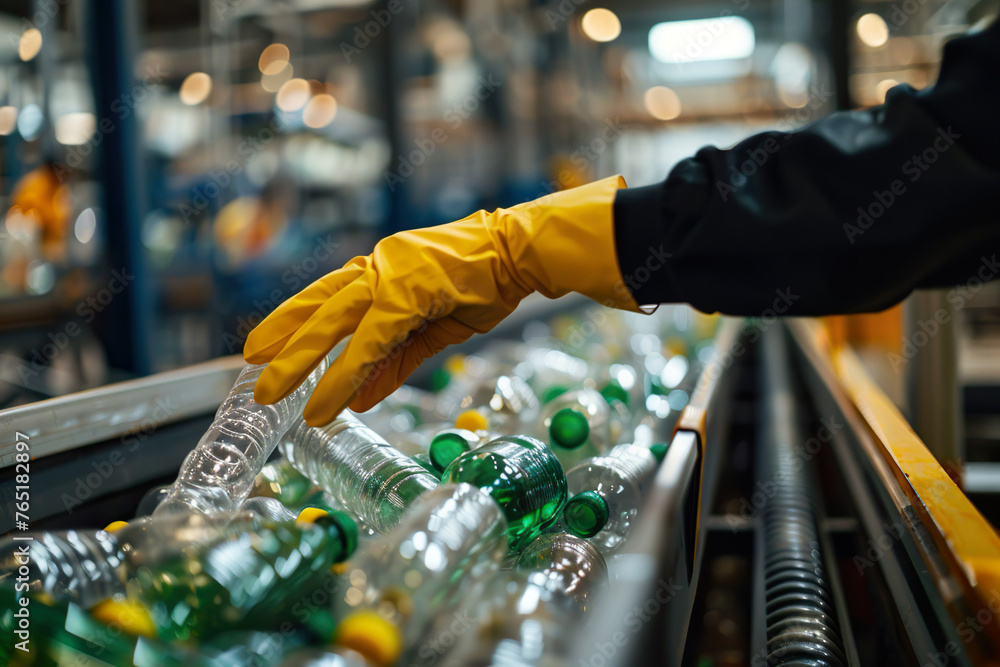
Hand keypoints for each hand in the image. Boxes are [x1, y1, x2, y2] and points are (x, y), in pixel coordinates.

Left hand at [244, 175, 640, 425]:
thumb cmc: (483, 285)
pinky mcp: (410, 292)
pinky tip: (327, 402)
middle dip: (283, 339)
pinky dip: (347, 372)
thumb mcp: (432, 331)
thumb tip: (360, 400)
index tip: (262, 344)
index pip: (327, 295)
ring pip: (334, 319)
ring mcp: (392, 276)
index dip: (292, 319)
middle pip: (320, 306)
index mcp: (383, 270)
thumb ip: (393, 363)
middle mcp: (379, 266)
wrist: (520, 254)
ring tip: (272, 393)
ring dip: (301, 359)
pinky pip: (371, 339)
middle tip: (251, 370)